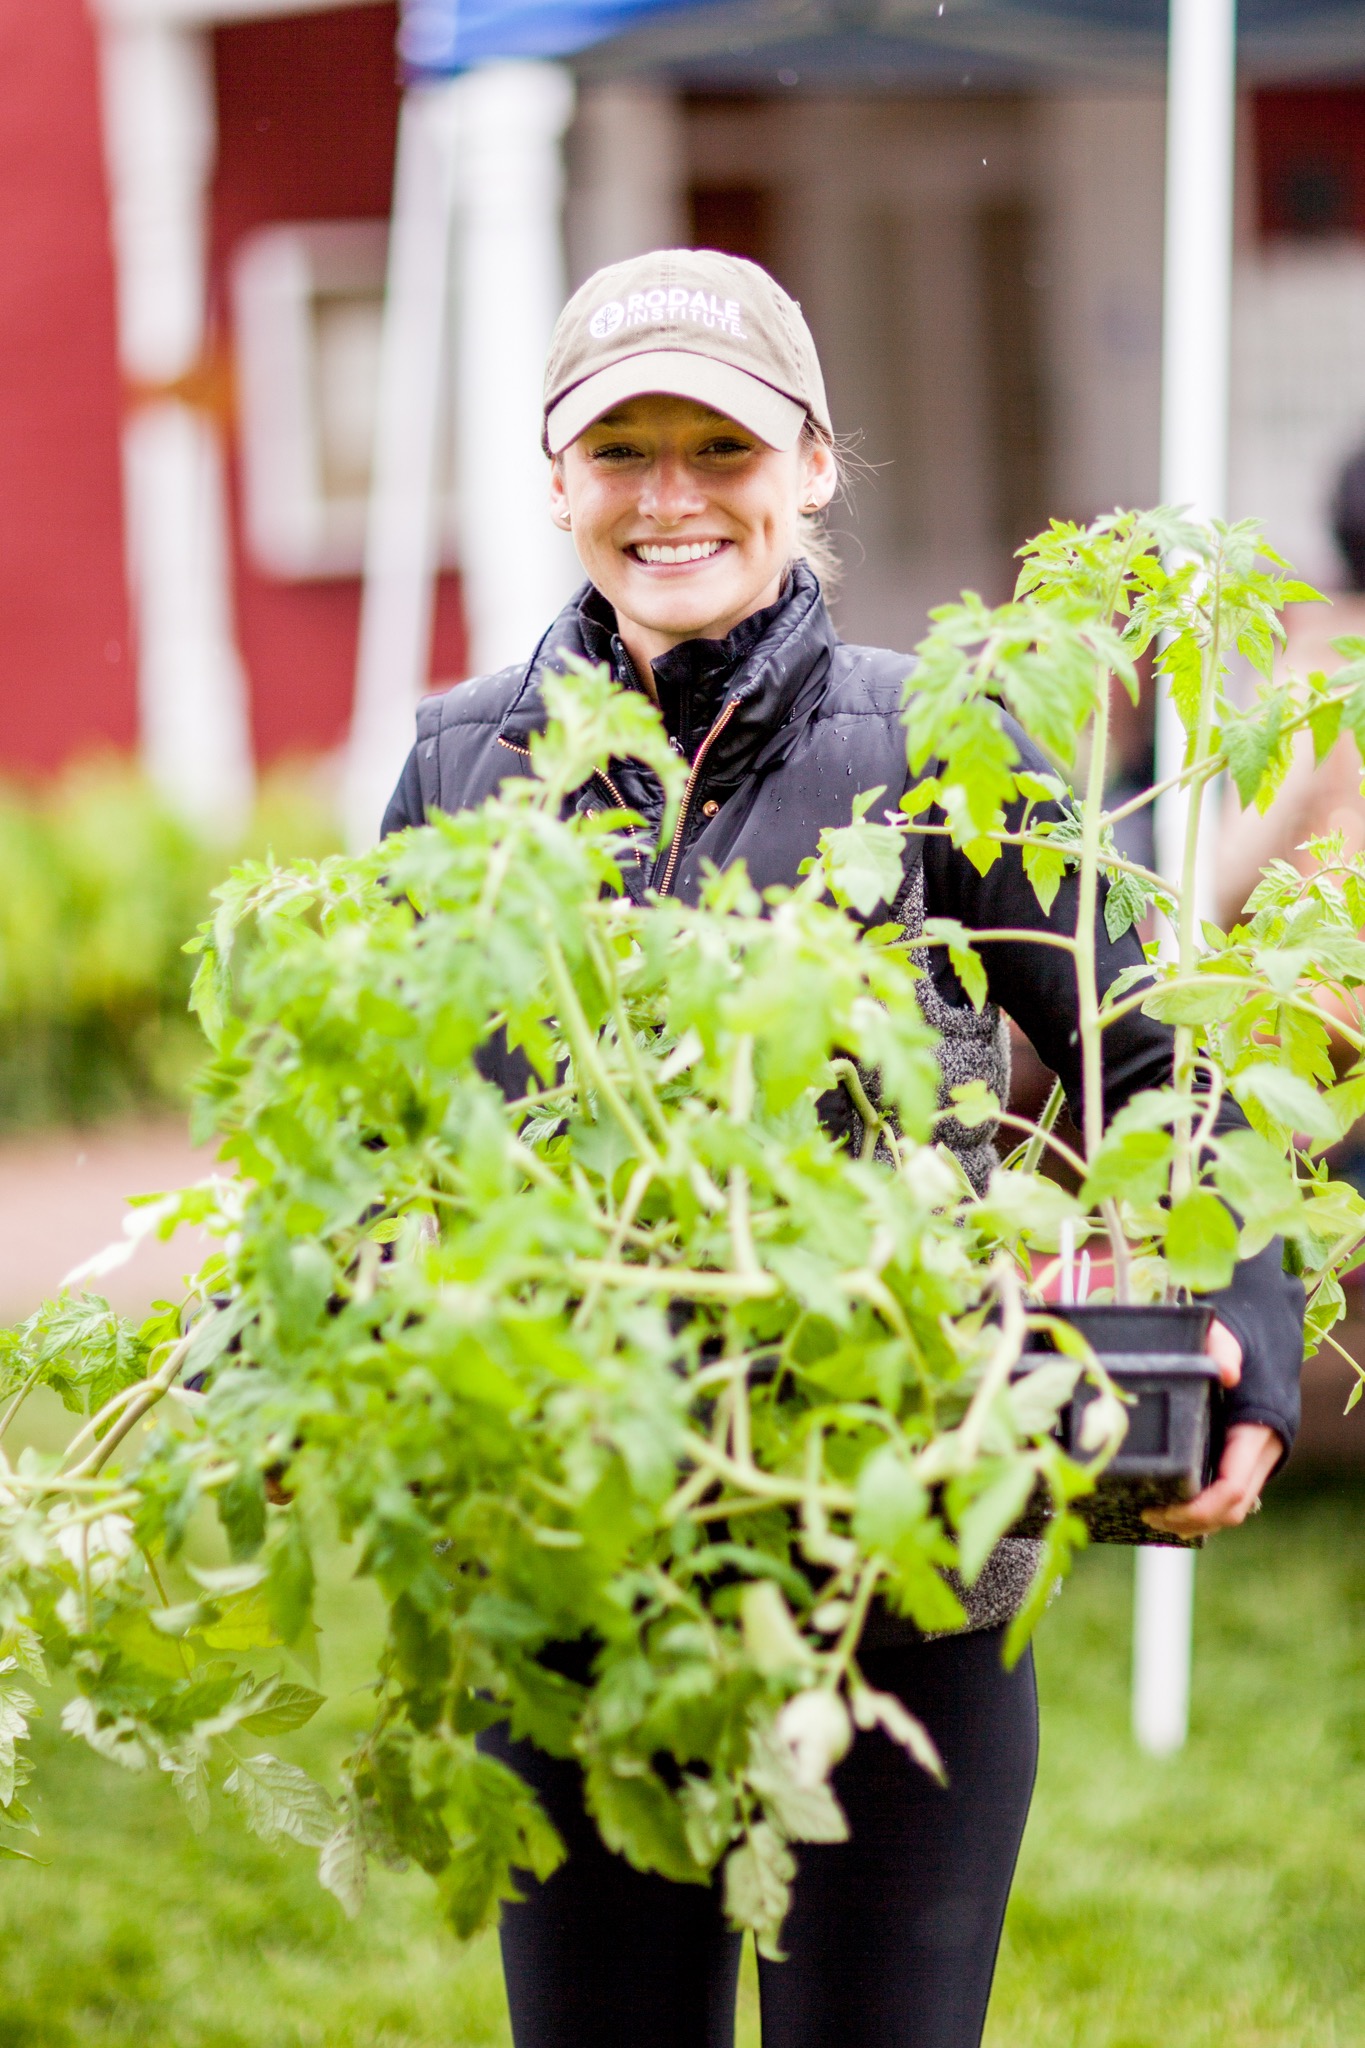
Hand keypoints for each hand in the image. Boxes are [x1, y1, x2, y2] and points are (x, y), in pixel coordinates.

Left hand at [1142, 1319, 1282, 1536]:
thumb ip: (1223, 1347)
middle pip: (1232, 1508)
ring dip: (1198, 1521)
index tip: (1162, 1509)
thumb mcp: (1229, 1335)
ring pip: (1233, 1508)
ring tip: (1153, 1517)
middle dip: (1193, 1521)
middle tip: (1148, 1516)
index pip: (1232, 1487)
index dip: (1200, 1507)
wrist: (1266, 1338)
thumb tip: (1227, 1373)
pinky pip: (1227, 1494)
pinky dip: (1203, 1507)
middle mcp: (1262, 1452)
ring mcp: (1257, 1459)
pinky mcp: (1244, 1458)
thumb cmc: (1243, 1340)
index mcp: (1256, 1431)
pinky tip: (1170, 1505)